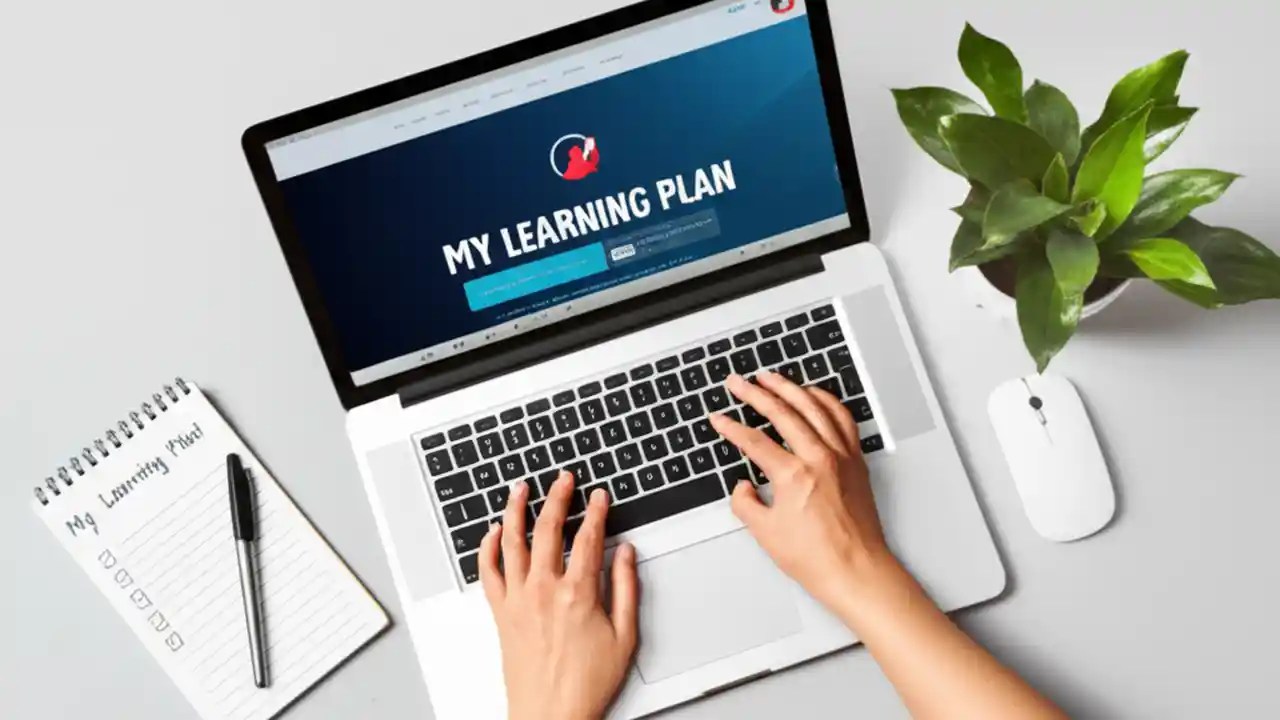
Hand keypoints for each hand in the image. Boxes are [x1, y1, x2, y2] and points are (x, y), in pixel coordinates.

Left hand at [479, 472, 638, 719]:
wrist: (550, 716)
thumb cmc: (586, 684)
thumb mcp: (625, 636)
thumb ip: (626, 589)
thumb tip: (626, 554)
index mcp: (577, 594)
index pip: (588, 538)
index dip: (596, 511)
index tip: (599, 497)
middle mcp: (543, 590)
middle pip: (548, 529)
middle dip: (558, 497)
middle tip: (564, 479)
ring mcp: (517, 599)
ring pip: (512, 541)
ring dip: (516, 509)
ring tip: (521, 489)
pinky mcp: (500, 613)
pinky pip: (488, 571)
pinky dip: (488, 547)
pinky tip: (492, 532)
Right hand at [710, 373, 903, 616]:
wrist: (857, 570)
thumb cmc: (818, 558)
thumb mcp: (766, 534)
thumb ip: (746, 503)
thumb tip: (744, 487)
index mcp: (794, 476)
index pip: (754, 441)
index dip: (731, 427)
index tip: (719, 419)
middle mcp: (820, 459)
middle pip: (783, 413)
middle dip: (755, 393)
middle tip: (738, 383)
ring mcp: (841, 456)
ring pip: (814, 407)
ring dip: (790, 387)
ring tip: (771, 377)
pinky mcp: (856, 461)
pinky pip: (842, 419)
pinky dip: (826, 401)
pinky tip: (814, 395)